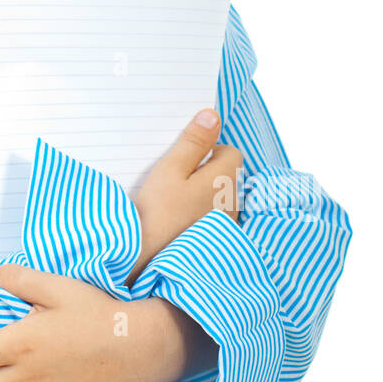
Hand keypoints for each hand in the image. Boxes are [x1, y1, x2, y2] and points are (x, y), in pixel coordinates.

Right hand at [127, 109, 243, 286]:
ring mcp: (227, 224)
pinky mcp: (215, 241)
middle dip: (205, 171)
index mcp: (226, 178)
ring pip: (219, 197)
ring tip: (172, 200)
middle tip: (174, 177)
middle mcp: (234, 201)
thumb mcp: (170, 170)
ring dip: (202, 193)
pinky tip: (177, 220)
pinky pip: (212, 217)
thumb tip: (212, 115)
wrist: (148, 266)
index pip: (231, 151)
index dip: (208, 149)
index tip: (184, 157)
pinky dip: (198, 213)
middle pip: (226, 174)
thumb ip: (193, 142)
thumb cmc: (157, 214)